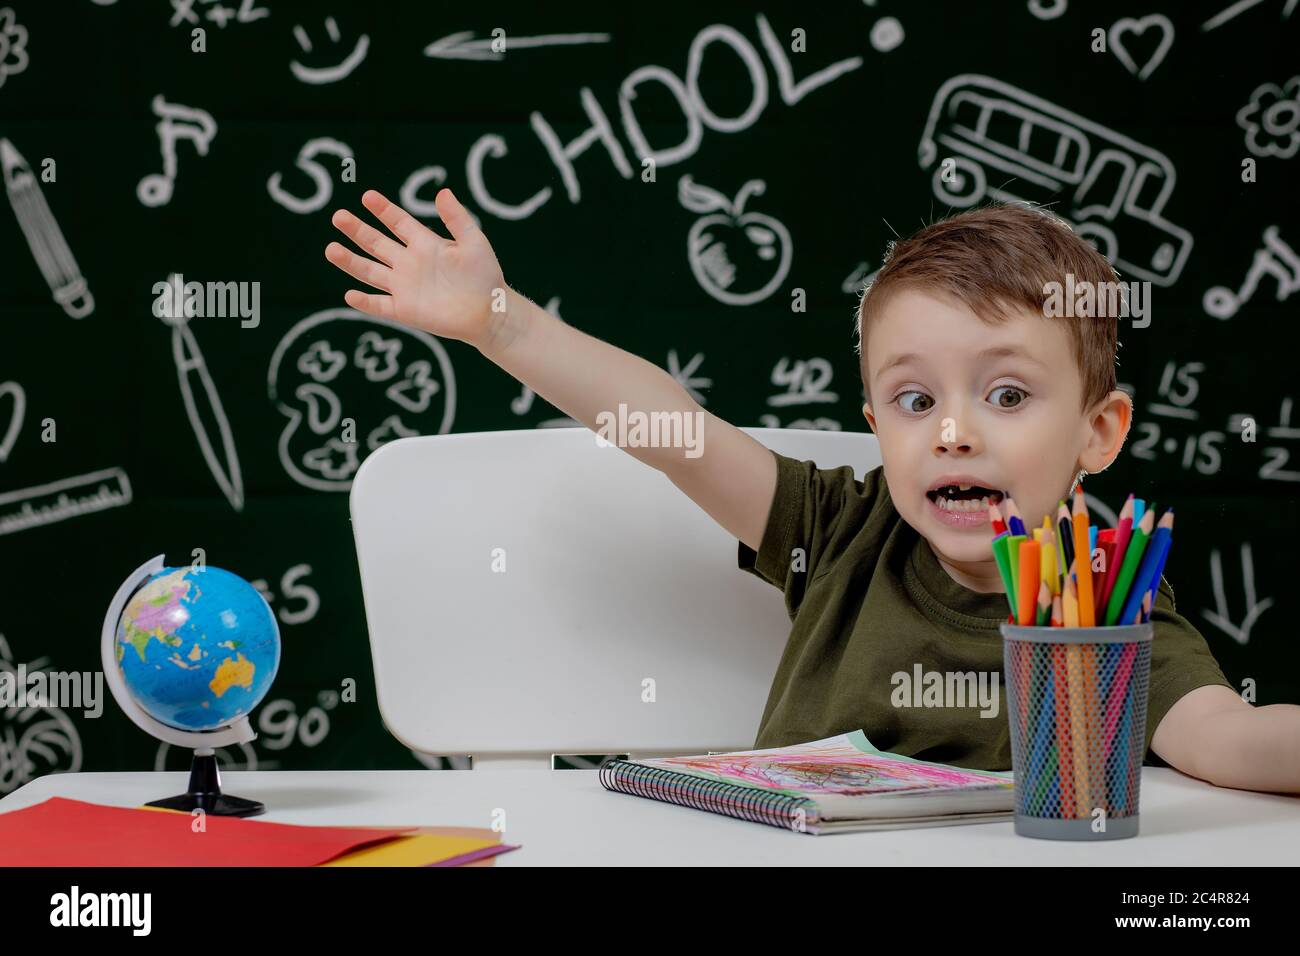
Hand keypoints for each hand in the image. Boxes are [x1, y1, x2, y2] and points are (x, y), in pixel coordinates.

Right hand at [325, 188, 505, 346]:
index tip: (367, 196)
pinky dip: (364, 302)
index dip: (383, 210)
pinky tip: (349, 294)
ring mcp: (404, 287)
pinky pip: (379, 305)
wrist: (490, 312)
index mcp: (424, 244)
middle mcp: (409, 263)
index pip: (398, 222)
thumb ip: (458, 218)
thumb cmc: (485, 276)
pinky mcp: (405, 310)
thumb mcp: (474, 242)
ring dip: (350, 262)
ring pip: (370, 272)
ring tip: (331, 249)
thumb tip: (442, 192)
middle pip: (376, 243)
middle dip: (357, 230)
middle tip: (338, 217)